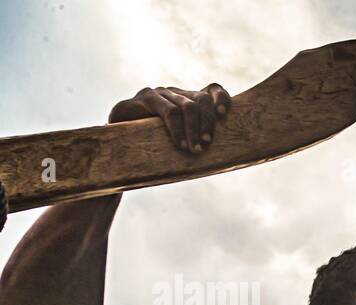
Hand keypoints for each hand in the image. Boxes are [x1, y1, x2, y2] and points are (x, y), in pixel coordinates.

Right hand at [108, 83, 231, 154]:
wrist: (119, 144)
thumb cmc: (156, 146)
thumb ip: (200, 140)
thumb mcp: (183, 142)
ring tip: (195, 150)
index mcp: (189, 100)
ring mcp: (161, 93)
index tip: (224, 115)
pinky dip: (177, 129)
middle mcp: (177, 93)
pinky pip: (168, 112)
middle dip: (208, 123)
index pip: (213, 90)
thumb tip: (230, 156)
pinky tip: (180, 144)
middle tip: (207, 145)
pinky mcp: (146, 98)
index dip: (222, 99)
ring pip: (187, 106)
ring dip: (193, 130)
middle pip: (202, 99)